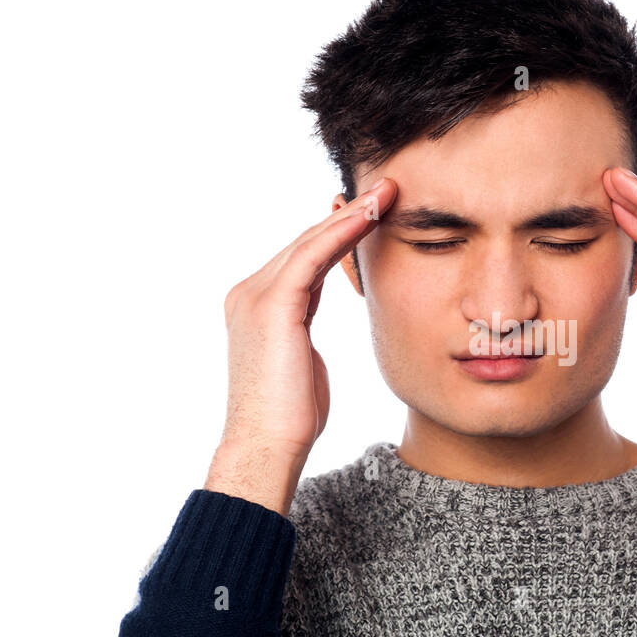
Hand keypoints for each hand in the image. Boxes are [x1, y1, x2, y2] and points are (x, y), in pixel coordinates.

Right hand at [206, 178, 396, 512]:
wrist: (267, 448)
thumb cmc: (290, 418)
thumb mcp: (301, 361)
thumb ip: (303, 330)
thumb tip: (311, 321)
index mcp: (255, 305)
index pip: (303, 257)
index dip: (339, 232)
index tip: (373, 211)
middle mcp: (249, 293)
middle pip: (305, 242)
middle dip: (348, 214)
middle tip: (387, 188)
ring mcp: (256, 296)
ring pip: (310, 242)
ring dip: (352, 215)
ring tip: (386, 193)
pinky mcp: (271, 305)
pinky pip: (312, 257)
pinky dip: (343, 233)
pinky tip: (371, 216)